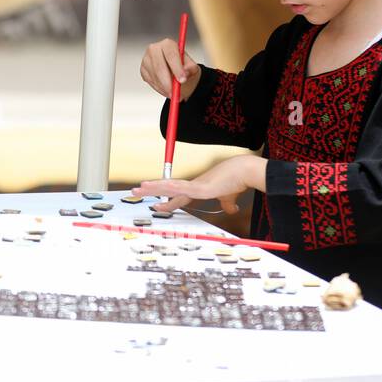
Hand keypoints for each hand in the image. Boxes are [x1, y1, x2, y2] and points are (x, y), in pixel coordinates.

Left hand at [134, 155, 260, 214]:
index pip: (178, 196)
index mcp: (198, 188)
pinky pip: (180, 188)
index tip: (156, 205)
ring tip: (139, 187)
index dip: (166, 202)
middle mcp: (193, 185)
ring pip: (169, 186)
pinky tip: (159, 187)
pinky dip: (169, 188)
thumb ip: (227, 204)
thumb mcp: (229, 197)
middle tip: (136, 190)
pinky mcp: (200, 188)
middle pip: (167, 189)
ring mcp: (195, 185)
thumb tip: (231, 210)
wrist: (244, 171)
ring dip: (154, 187)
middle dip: (151, 190)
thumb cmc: (237, 181)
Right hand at [140, 38, 200, 99]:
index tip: (182, 80)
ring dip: (164, 87)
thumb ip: (191, 68)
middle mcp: (154, 49)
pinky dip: (159, 88)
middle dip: (168, 82)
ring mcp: (146, 59)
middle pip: (159, 66)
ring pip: (154, 76)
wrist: (176, 72)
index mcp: (168, 44)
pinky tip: (166, 88)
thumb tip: (186, 72)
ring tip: (173, 92)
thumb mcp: (192, 67)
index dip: (176, 68)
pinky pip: (150, 81)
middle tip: (175, 92)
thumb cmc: (184, 68)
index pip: (171, 55)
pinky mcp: (143, 69)